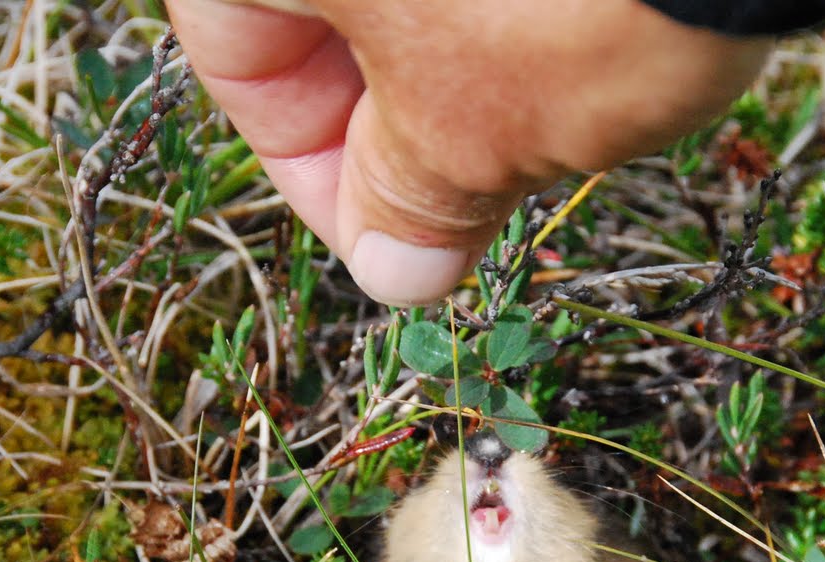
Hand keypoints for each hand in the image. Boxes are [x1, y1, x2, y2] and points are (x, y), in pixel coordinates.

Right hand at [164, 0, 772, 305]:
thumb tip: (395, 271)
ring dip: (465, 45)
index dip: (315, 174)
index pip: (238, 58)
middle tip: (472, 188)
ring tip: (551, 104)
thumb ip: (409, 205)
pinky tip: (586, 23)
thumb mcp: (471, 132)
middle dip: (398, 105)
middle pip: (327, 2)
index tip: (396, 244)